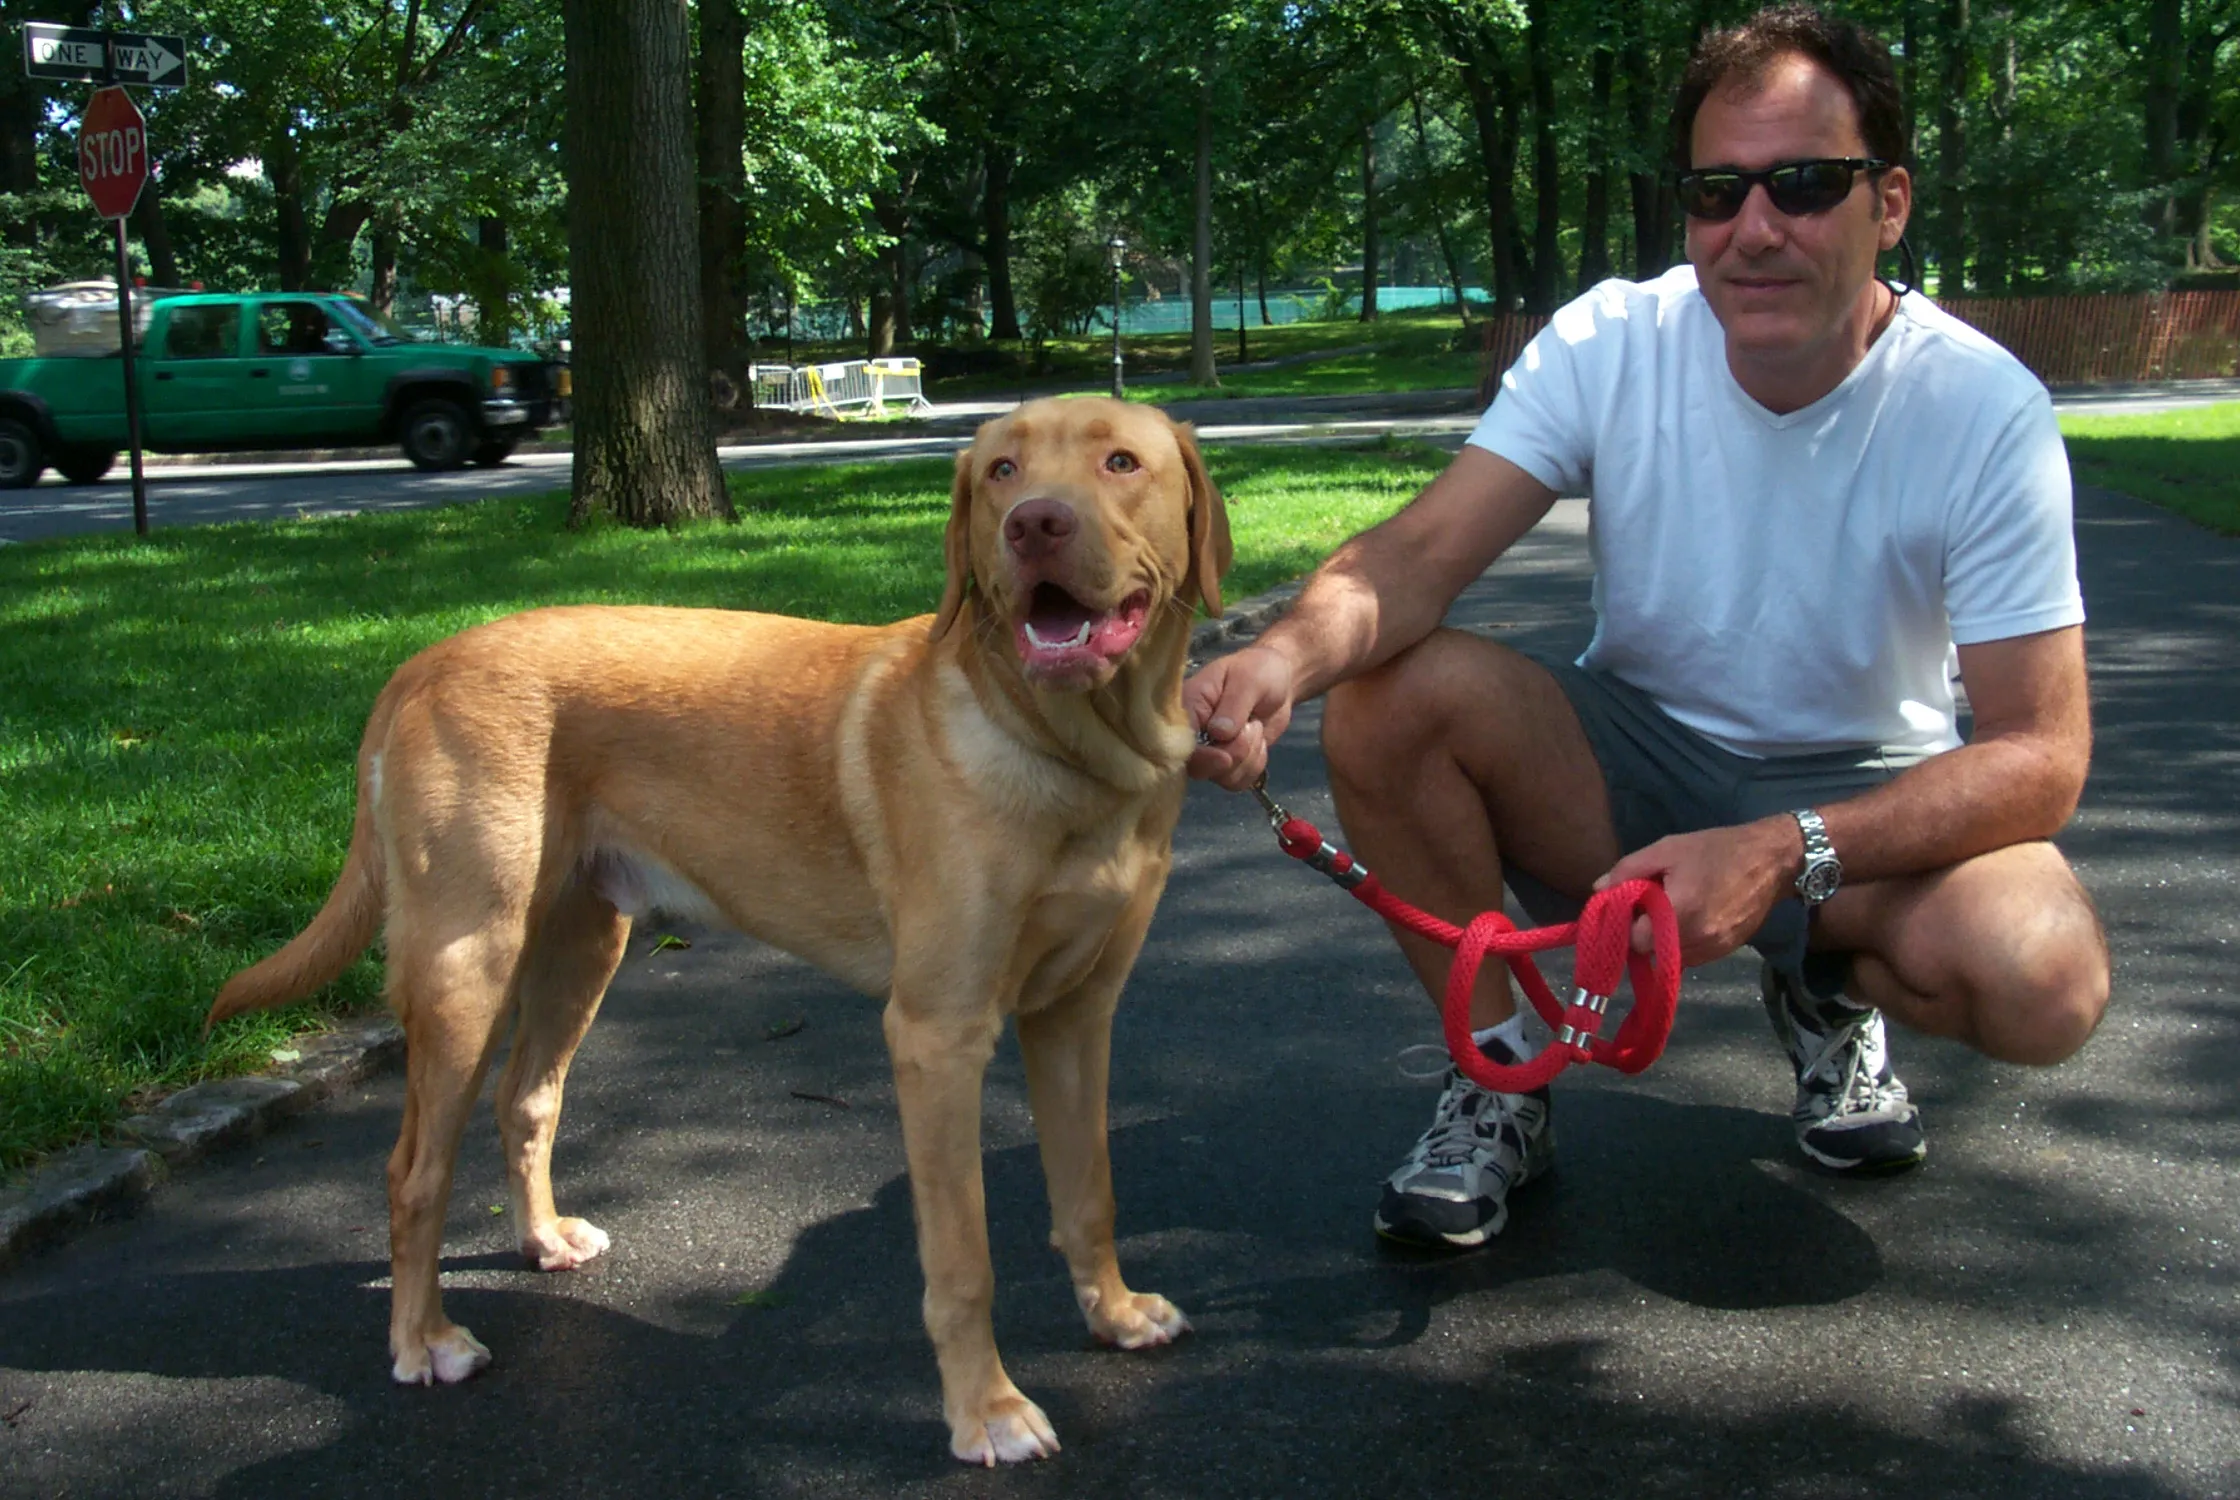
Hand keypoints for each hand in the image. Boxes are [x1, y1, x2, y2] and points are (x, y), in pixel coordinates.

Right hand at [1182, 645, 1296, 790]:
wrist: (1279, 681)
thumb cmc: (1257, 671)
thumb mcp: (1248, 680)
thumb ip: (1233, 705)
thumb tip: (1219, 733)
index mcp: (1188, 706)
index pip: (1179, 741)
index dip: (1200, 756)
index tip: (1224, 756)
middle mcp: (1192, 733)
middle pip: (1198, 768)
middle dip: (1233, 755)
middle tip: (1252, 727)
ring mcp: (1209, 752)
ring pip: (1223, 777)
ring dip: (1249, 755)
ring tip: (1254, 726)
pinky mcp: (1227, 764)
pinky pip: (1239, 781)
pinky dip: (1256, 764)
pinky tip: (1259, 741)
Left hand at [1593, 818, 1799, 966]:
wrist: (1772, 860)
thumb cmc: (1716, 849)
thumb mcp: (1667, 849)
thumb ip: (1628, 870)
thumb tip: (1599, 890)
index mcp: (1680, 911)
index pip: (1635, 940)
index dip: (1627, 925)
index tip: (1629, 908)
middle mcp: (1698, 938)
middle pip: (1652, 952)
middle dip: (1644, 932)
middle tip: (1649, 906)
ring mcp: (1716, 948)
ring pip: (1671, 957)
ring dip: (1664, 939)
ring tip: (1673, 909)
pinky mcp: (1727, 951)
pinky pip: (1692, 956)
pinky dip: (1683, 942)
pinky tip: (1691, 917)